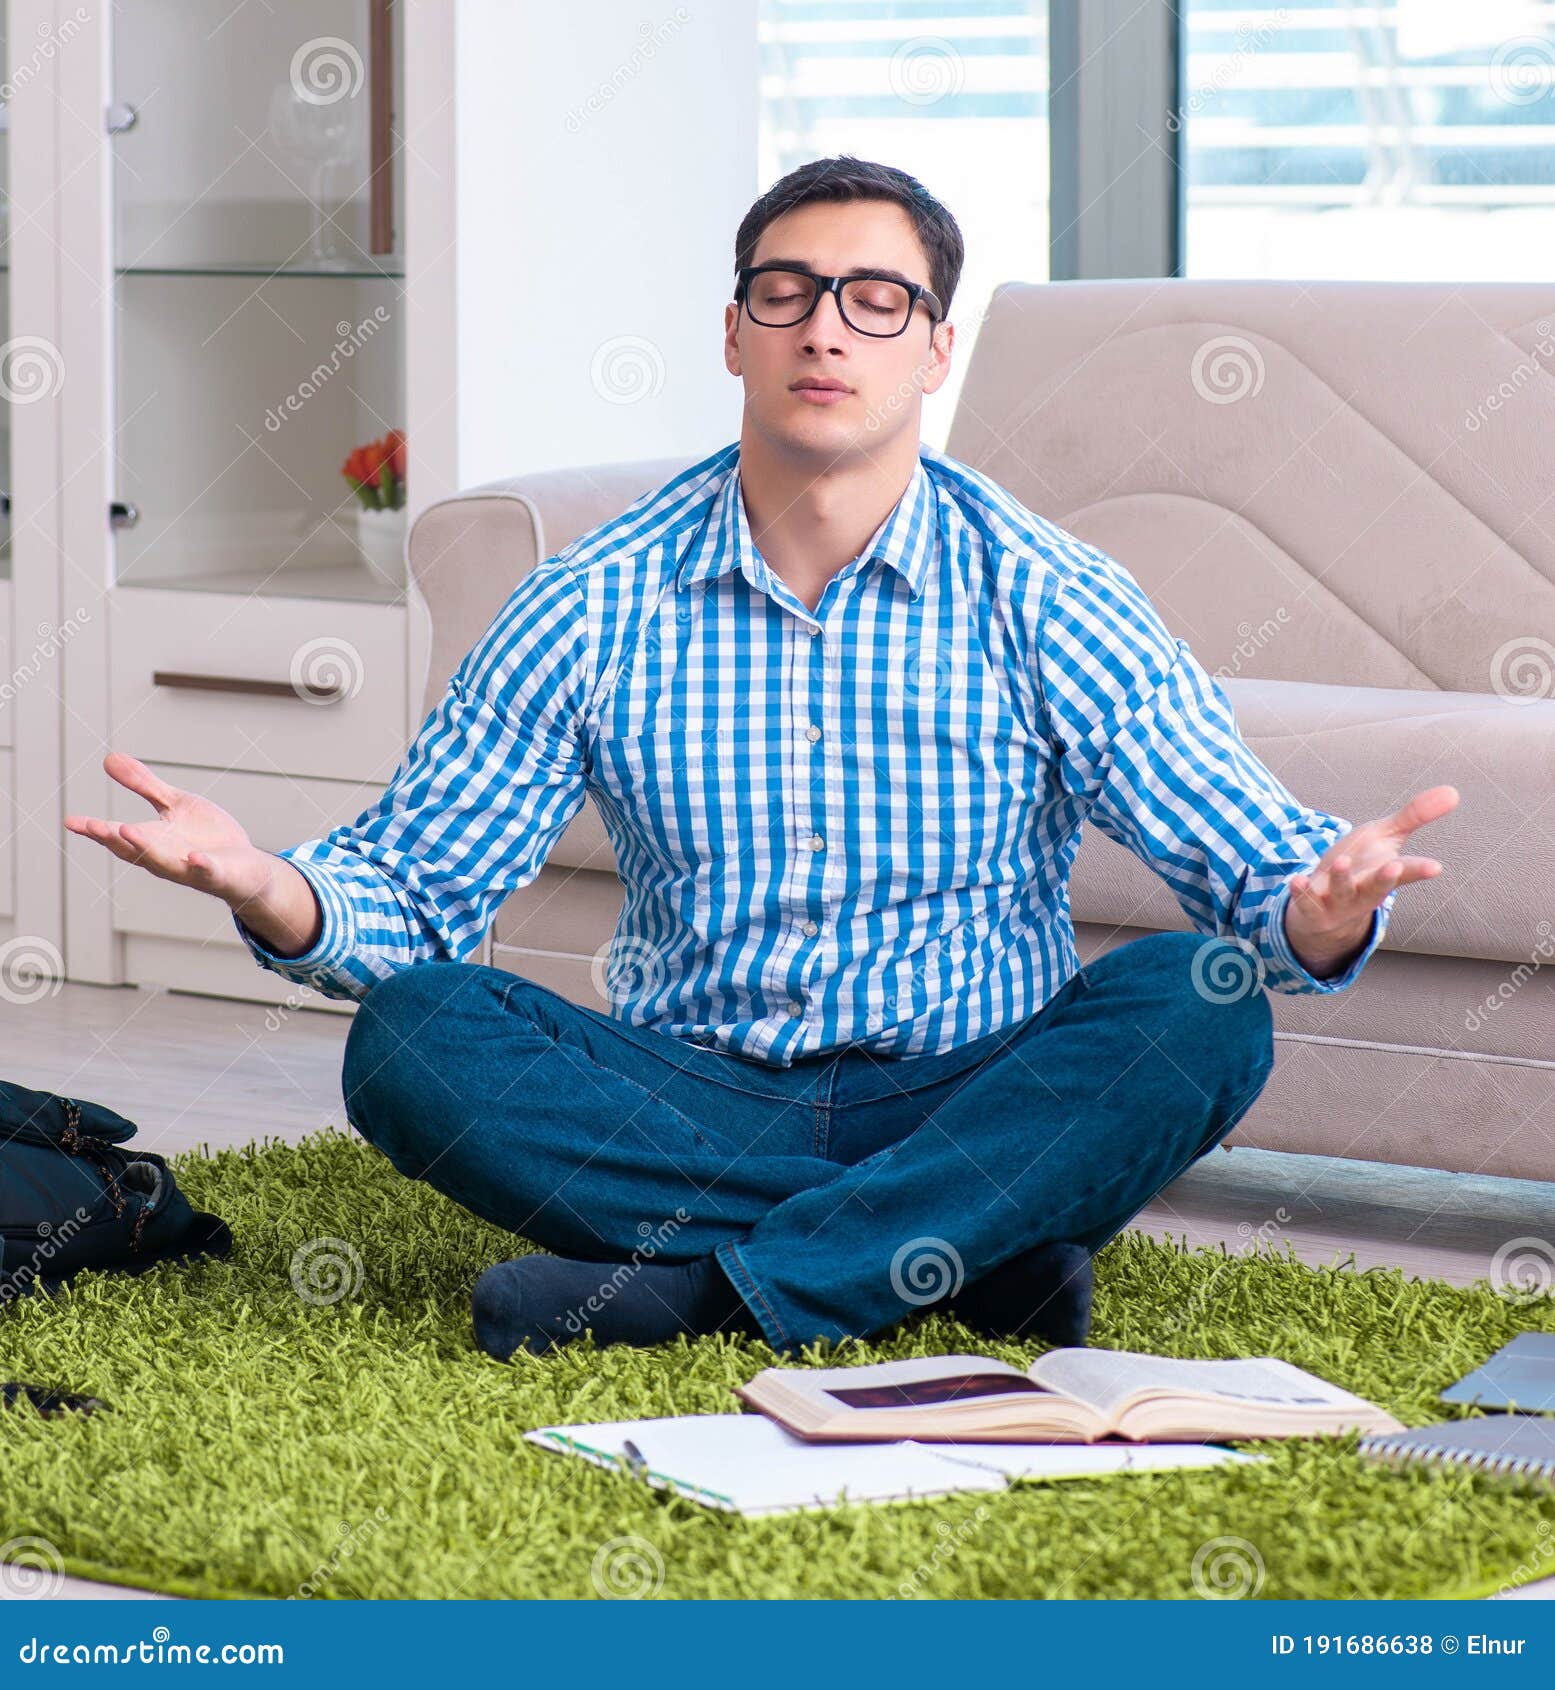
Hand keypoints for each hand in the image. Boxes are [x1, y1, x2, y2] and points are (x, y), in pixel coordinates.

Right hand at [64, 751, 277, 911]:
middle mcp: (165, 858)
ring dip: (146, 848)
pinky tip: (195, 857)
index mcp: (152, 841)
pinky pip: (207, 872)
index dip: (94, 830)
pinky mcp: (217, 874)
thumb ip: (144, 785)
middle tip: (94, 827)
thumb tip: (108, 758)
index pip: (118, 835)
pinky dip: (201, 865)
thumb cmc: (206, 837)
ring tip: (127, 830)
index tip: (71, 821)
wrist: (246, 867)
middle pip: (134, 849)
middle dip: (114, 838)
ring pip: (164, 862)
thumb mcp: (175, 804)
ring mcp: (190, 869)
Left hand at [1284, 784, 1458, 976]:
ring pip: (1342, 893)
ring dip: (1341, 879)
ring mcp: (1338, 902)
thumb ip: (1415, 816)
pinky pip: (1306, 902)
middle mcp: (1364, 891)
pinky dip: (1301, 892)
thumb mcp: (1386, 836)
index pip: (1406, 872)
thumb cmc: (1362, 865)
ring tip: (1340, 861)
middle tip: (1393, 869)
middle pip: (1377, 888)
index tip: (1435, 867)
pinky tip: (1296, 880)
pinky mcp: (1312, 907)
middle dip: (1385, 880)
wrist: (1326, 903)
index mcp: (1384, 873)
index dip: (1419, 870)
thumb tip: (1453, 792)